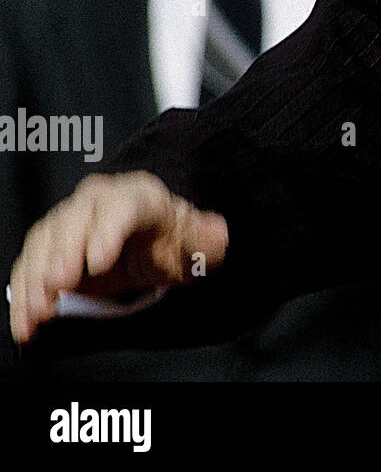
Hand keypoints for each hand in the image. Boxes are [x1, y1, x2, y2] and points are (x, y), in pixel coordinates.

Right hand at [7, 171, 227, 344]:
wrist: (151, 241)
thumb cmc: (172, 239)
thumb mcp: (197, 241)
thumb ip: (207, 238)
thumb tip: (219, 234)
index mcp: (141, 196)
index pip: (125, 206)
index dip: (109, 230)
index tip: (98, 262)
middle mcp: (99, 200)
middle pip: (76, 219)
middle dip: (64, 252)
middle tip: (60, 285)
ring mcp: (69, 220)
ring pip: (46, 241)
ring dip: (37, 277)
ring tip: (39, 311)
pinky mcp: (48, 246)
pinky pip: (30, 264)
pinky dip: (25, 292)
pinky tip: (27, 320)